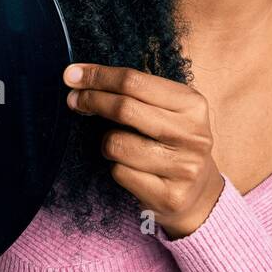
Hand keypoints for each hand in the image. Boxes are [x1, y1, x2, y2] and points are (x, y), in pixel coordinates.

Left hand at [63, 64, 224, 239]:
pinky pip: (120, 173)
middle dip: (92, 101)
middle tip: (74, 100)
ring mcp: (184, 167)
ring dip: (108, 143)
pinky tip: (131, 168)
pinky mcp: (169, 196)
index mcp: (193, 104)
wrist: (200, 192)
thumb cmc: (172, 142)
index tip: (72, 75)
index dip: (99, 76)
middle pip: (125, 109)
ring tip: (120, 145)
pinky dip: (117, 168)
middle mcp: (193, 134)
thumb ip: (134, 93)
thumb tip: (79, 77)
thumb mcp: (167, 110)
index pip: (135, 81)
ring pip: (117, 144)